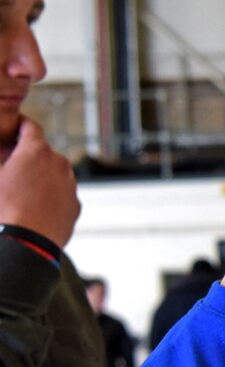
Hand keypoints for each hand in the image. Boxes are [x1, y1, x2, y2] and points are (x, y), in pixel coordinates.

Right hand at [0, 118, 78, 245]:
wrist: (25, 242)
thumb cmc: (3, 206)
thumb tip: (2, 154)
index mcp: (37, 150)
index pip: (30, 126)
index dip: (20, 124)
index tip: (14, 126)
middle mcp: (60, 164)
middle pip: (42, 152)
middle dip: (27, 155)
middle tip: (10, 164)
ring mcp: (71, 186)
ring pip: (54, 173)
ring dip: (40, 176)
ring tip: (21, 190)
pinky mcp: (75, 206)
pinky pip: (61, 194)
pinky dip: (49, 195)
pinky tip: (34, 206)